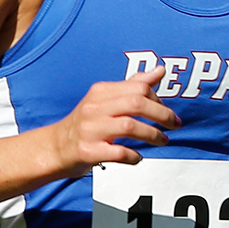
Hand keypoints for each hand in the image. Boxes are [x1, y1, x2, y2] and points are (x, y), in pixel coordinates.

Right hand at [45, 68, 180, 176]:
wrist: (54, 148)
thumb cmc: (85, 124)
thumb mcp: (105, 100)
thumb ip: (133, 86)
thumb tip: (159, 70)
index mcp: (100, 92)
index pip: (138, 88)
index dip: (159, 100)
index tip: (166, 112)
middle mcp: (93, 109)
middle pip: (136, 104)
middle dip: (162, 115)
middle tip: (174, 125)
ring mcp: (89, 130)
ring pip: (130, 126)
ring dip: (152, 135)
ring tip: (162, 140)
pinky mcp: (87, 151)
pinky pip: (118, 152)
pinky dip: (133, 156)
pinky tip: (138, 157)